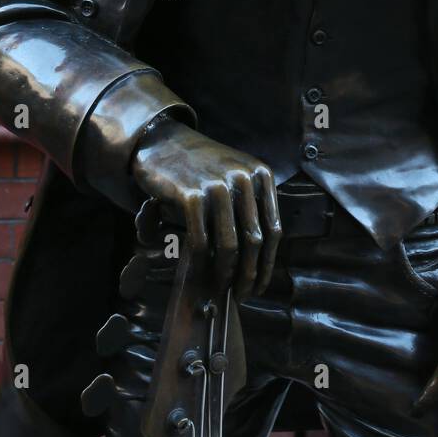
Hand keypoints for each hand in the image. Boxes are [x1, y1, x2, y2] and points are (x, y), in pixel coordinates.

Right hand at [130, 119, 280, 301]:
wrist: (163, 141)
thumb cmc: (200, 166)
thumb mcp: (235, 176)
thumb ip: (249, 207)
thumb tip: (257, 259)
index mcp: (261, 175)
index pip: (274, 230)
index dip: (268, 264)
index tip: (260, 285)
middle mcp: (243, 178)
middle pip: (254, 241)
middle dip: (249, 275)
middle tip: (240, 295)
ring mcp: (217, 186)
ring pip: (230, 245)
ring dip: (225, 274)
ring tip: (219, 289)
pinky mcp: (190, 196)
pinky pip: (201, 240)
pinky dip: (201, 263)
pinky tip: (198, 273)